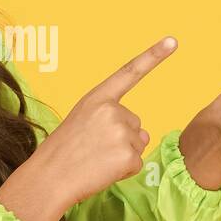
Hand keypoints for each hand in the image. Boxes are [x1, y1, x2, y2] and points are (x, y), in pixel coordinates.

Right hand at [30, 36, 178, 206]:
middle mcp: (112, 110)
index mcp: (97, 98)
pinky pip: (137, 164)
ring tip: (95, 161)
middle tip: (92, 150)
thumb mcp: (81, 122)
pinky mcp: (129, 156)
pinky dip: (124, 171)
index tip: (173, 41)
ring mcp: (122, 132)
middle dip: (120, 138)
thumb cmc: (61, 153)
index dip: (153, 56)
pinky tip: (103, 171)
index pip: (129, 73)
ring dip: (122, 155)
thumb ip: (112, 120)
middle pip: (134, 123)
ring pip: (137, 144)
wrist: (48, 179)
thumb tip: (144, 135)